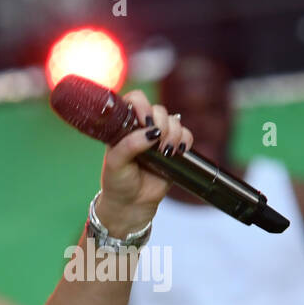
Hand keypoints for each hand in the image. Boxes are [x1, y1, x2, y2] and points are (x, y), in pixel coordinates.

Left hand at [96, 91, 193, 236]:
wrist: (131, 204)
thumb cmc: (118, 182)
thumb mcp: (116, 163)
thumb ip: (129, 145)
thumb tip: (151, 132)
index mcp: (124, 127)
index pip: (134, 100)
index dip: (142, 104)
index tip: (144, 121)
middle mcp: (142, 129)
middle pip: (159, 109)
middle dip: (161, 124)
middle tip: (155, 143)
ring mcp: (158, 138)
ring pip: (174, 120)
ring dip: (173, 134)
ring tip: (165, 152)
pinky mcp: (173, 148)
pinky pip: (187, 134)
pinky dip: (185, 140)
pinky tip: (177, 152)